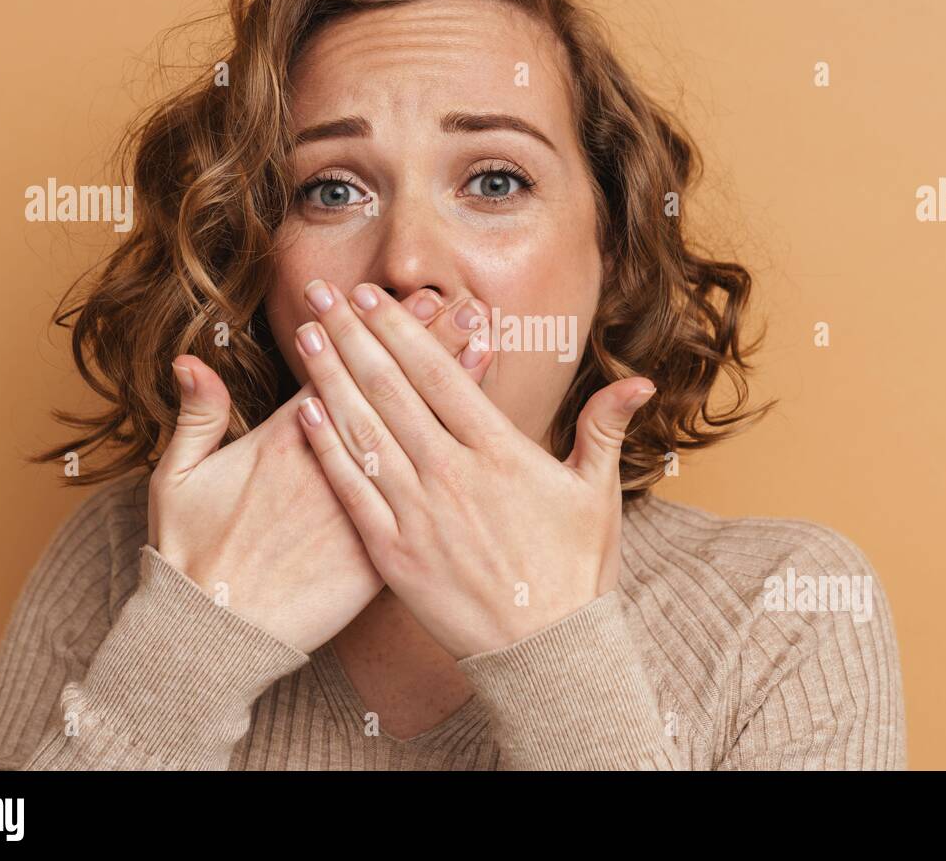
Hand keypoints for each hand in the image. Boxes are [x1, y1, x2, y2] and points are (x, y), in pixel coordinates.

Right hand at [147, 286, 492, 653]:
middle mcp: (332, 465)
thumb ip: (195, 416)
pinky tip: (484, 431)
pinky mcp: (381, 551)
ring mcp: (362, 506)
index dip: (375, 333)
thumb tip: (190, 358)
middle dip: (426, 342)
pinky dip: (454, 459)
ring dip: (449, 385)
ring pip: (416, 433)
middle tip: (464, 303)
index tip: (407, 297)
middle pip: (388, 391)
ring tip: (481, 340)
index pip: (341, 371)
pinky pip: (427, 496)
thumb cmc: (192, 555)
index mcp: (285, 440)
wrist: (216, 634)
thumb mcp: (176, 479)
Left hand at [292, 279, 655, 658]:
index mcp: (500, 452)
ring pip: (365, 431)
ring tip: (307, 335)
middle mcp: (453, 473)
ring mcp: (419, 514)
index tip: (371, 295)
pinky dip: (327, 450)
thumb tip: (640, 380)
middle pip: (392, 388)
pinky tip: (306, 414)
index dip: (399, 327)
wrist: (547, 654)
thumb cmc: (575, 572)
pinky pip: (353, 491)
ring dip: (331, 379)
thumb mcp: (597, 495)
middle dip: (353, 334)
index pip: (438, 372)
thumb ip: (605, 429)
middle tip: (321, 292)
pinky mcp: (394, 554)